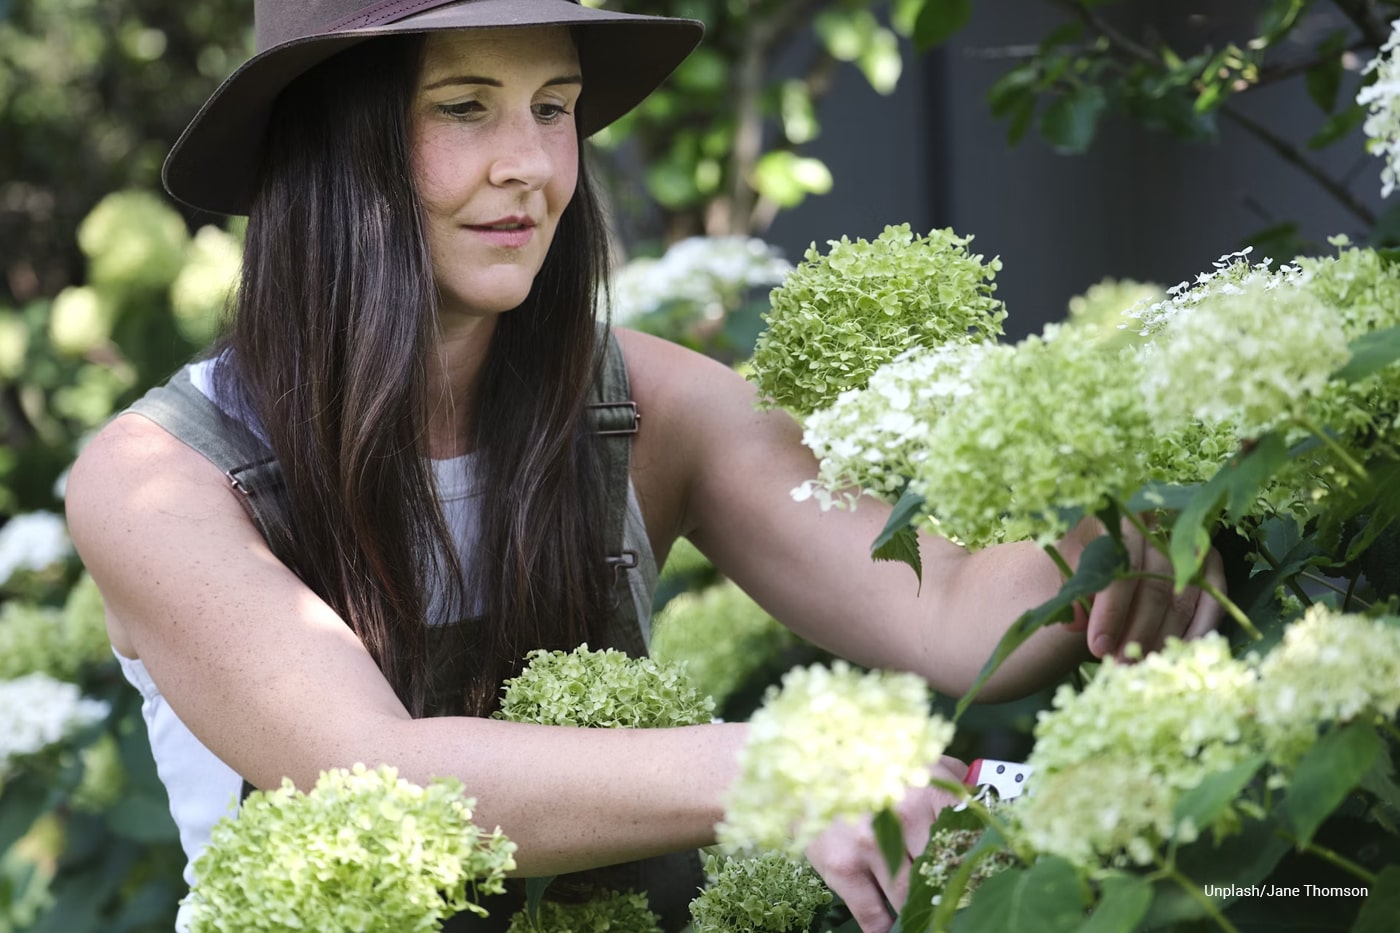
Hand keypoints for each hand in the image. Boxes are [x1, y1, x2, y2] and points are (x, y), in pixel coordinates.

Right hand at [805, 756, 967, 932]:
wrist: (807, 761)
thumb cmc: (873, 762)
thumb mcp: (919, 761)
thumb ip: (958, 782)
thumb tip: (991, 811)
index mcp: (930, 788)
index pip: (971, 842)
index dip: (978, 865)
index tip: (982, 879)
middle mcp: (903, 816)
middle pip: (942, 873)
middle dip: (948, 887)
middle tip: (954, 896)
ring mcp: (869, 843)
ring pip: (911, 899)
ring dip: (919, 909)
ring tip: (926, 911)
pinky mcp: (841, 866)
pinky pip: (873, 916)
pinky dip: (886, 930)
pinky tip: (893, 929)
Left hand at [1062, 516, 1223, 661]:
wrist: (1109, 535)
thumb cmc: (1085, 551)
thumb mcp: (1068, 562)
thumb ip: (1071, 590)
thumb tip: (1074, 623)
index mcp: (1121, 519)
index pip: (1121, 570)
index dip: (1111, 612)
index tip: (1098, 646)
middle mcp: (1160, 525)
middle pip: (1155, 587)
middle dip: (1137, 632)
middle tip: (1121, 665)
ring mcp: (1190, 543)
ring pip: (1183, 598)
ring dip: (1164, 639)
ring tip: (1142, 666)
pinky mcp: (1211, 561)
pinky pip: (1213, 601)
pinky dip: (1197, 632)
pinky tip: (1178, 655)